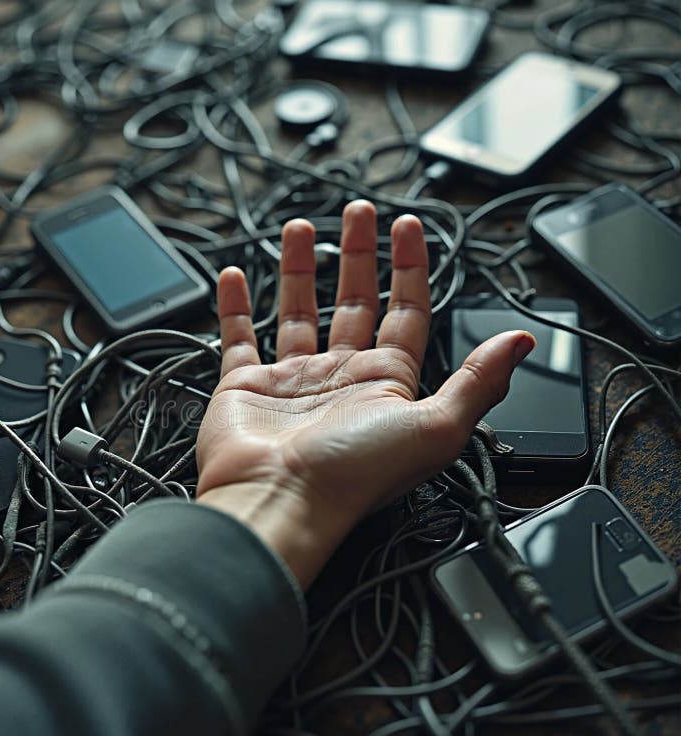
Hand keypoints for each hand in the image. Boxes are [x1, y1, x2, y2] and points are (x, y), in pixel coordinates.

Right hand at [196, 200, 534, 588]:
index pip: (405, 312)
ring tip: (301, 227)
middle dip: (360, 254)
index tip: (408, 226)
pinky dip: (235, 308)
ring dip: (302, 268)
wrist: (279, 500)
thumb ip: (479, 381)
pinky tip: (234, 277)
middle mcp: (342, 377)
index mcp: (386, 382)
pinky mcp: (245, 385)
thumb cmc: (355, 473)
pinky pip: (239, 337)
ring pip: (298, 310)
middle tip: (359, 212)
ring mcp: (293, 380)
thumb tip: (522, 341)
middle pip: (355, 302)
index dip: (411, 267)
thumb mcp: (436, 426)